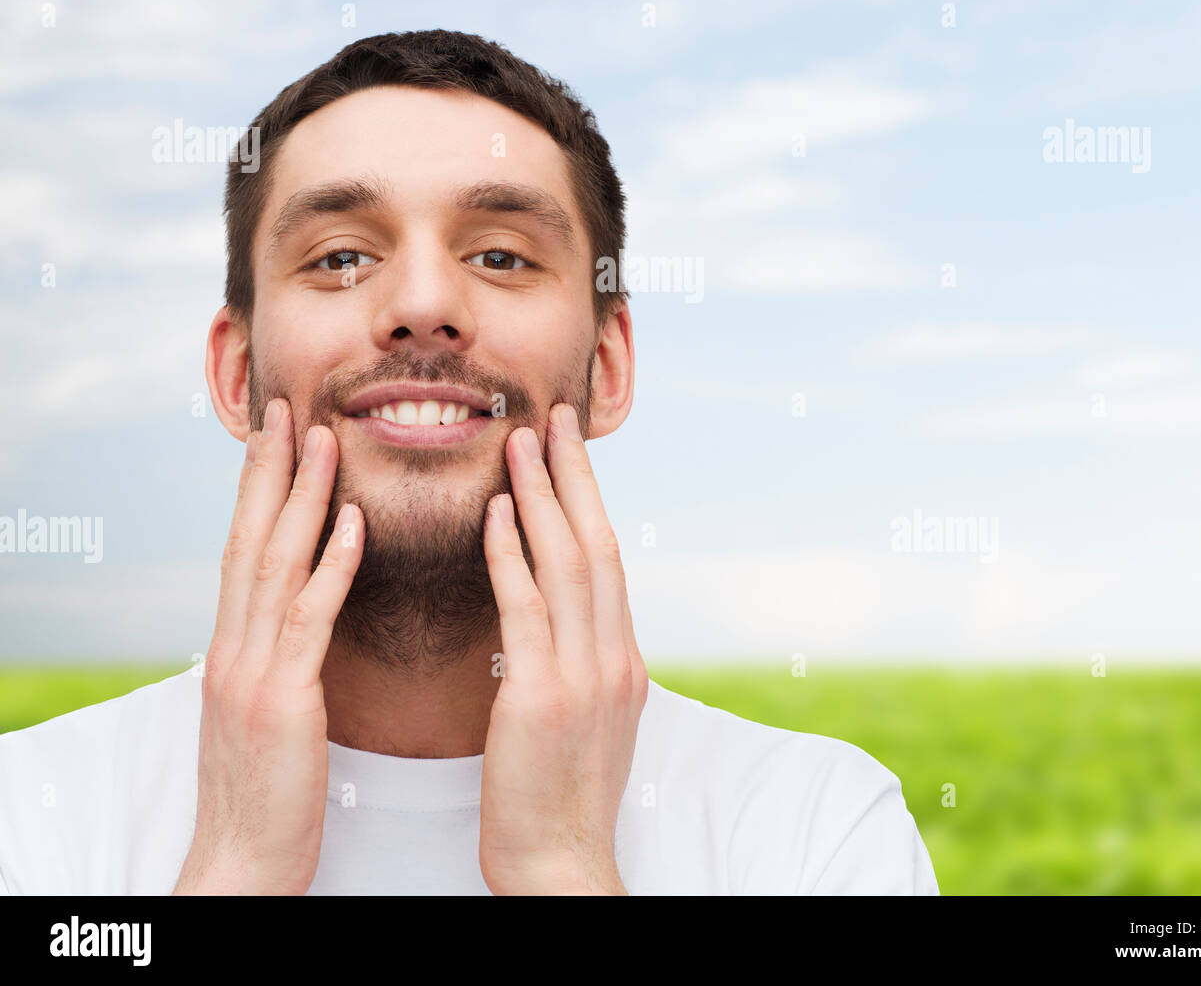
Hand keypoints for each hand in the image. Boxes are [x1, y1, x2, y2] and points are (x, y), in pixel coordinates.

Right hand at [173, 399, 364, 894]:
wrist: (242, 865)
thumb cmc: (268, 790)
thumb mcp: (266, 710)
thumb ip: (278, 654)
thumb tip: (297, 612)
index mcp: (233, 648)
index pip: (245, 549)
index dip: (260, 488)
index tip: (278, 435)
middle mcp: (234, 647)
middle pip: (251, 538)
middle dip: (271, 469)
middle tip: (289, 407)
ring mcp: (252, 671)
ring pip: (276, 562)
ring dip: (303, 495)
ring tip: (324, 437)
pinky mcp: (281, 701)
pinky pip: (310, 618)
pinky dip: (332, 564)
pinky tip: (355, 522)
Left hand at [479, 403, 647, 895]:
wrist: (560, 866)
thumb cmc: (560, 794)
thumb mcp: (589, 717)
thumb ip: (585, 658)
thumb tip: (571, 616)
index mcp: (624, 658)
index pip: (609, 557)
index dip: (588, 499)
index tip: (569, 450)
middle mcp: (614, 656)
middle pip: (597, 542)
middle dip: (574, 476)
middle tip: (554, 418)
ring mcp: (584, 675)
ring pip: (568, 562)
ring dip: (543, 496)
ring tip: (521, 441)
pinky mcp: (541, 698)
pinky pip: (526, 609)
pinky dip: (512, 555)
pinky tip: (494, 514)